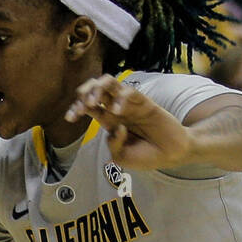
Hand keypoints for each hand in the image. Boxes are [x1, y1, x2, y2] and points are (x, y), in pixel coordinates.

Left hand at [65, 75, 192, 170]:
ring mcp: (131, 105)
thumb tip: (114, 128)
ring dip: (98, 88)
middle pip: (96, 90)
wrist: (171, 155)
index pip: (88, 107)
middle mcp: (117, 110)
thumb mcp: (122, 158)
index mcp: (108, 121)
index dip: (77, 108)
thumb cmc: (146, 156)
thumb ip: (113, 145)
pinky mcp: (145, 103)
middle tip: (84, 104)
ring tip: (94, 102)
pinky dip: (121, 98)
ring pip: (110, 83)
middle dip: (85, 92)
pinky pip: (130, 92)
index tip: (70, 118)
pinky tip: (117, 111)